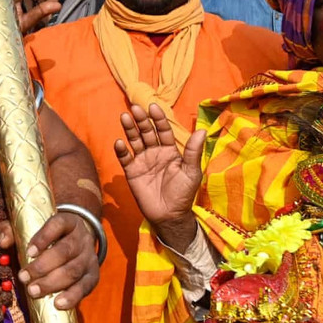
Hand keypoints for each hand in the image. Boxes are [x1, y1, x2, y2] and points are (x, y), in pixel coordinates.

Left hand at [13, 212, 99, 309]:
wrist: (76, 240)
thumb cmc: (47, 235)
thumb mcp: (30, 226)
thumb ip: (13, 230)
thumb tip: (3, 242)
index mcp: (67, 221)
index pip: (58, 224)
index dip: (44, 237)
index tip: (29, 252)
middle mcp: (82, 238)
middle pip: (65, 251)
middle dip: (42, 266)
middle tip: (23, 277)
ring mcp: (89, 257)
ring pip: (73, 270)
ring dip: (52, 283)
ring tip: (33, 291)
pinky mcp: (93, 275)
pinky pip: (85, 287)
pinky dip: (72, 296)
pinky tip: (58, 304)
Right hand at [114, 104, 205, 252]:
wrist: (169, 215)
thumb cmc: (183, 194)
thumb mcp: (191, 172)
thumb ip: (193, 151)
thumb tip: (202, 131)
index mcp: (170, 151)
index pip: (163, 130)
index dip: (158, 119)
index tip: (153, 107)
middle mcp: (155, 153)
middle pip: (146, 132)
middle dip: (141, 120)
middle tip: (135, 108)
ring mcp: (142, 161)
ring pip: (134, 141)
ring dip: (129, 129)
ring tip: (124, 117)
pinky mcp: (132, 172)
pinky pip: (125, 158)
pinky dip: (121, 150)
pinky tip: (119, 142)